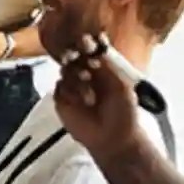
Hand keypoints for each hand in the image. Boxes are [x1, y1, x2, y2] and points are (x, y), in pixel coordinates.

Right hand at [53, 33, 143, 157]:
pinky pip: (59, 88)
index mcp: (101, 68)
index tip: (86, 43)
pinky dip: (70, 93)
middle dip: (75, 57)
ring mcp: (73, 86)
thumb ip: (109, 67)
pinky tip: (84, 103)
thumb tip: (95, 50)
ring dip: (77, 80)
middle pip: (73, 56)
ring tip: (91, 97)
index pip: (89, 49)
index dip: (86, 44)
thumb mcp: (122, 86)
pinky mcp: (63, 100)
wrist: (114, 139)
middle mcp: (86, 74)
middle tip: (76, 59)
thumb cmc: (124, 114)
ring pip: (65, 70)